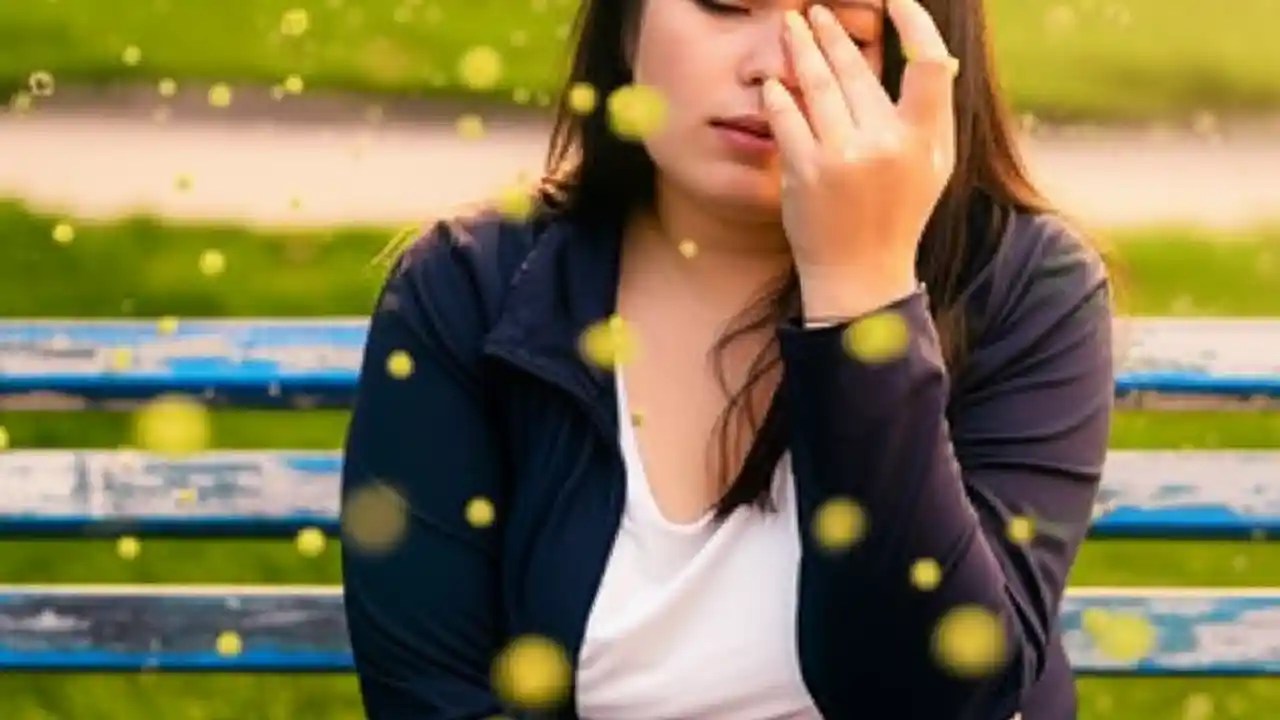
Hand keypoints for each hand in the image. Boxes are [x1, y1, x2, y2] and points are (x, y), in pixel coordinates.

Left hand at [762, 0, 957, 317]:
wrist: (861, 276)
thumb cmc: (898, 215)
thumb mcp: (933, 167)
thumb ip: (934, 115)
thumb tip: (939, 59)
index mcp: (926, 140)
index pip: (931, 64)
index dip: (916, 23)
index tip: (896, 0)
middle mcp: (886, 144)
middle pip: (858, 70)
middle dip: (832, 33)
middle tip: (815, 12)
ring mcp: (843, 157)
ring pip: (818, 85)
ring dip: (802, 48)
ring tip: (792, 27)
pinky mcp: (806, 172)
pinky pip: (788, 118)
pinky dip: (779, 95)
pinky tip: (774, 81)